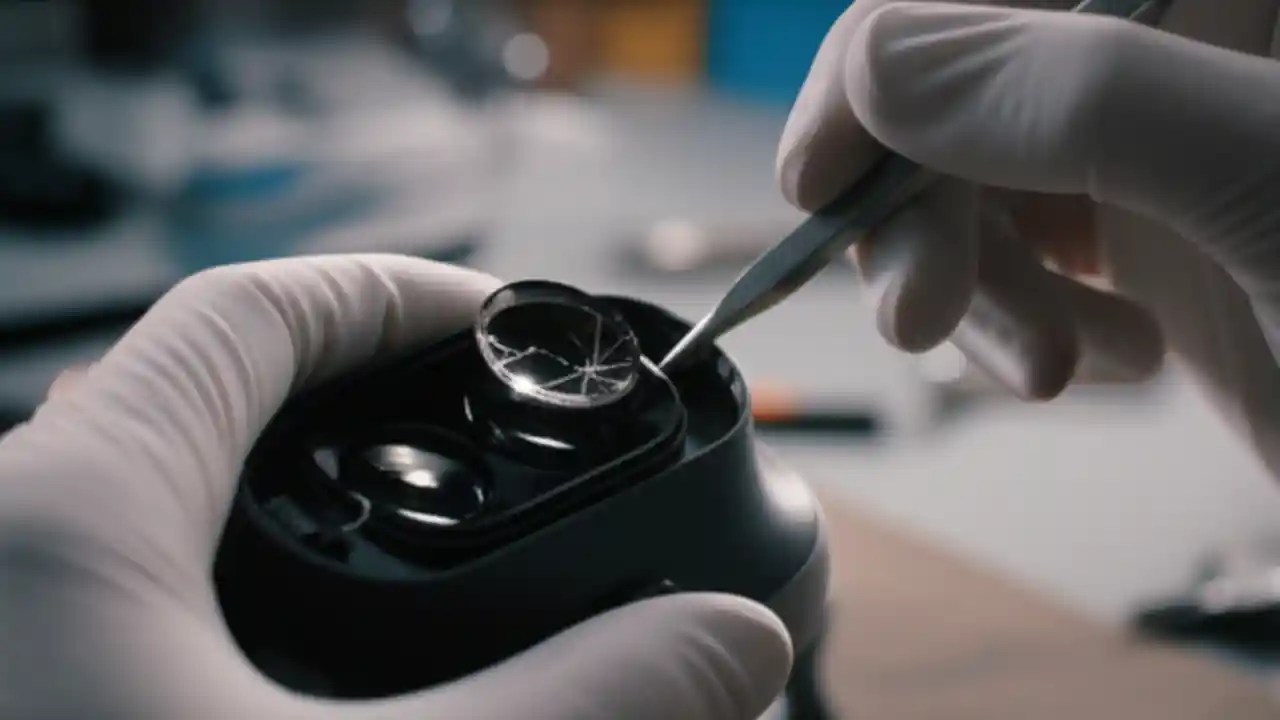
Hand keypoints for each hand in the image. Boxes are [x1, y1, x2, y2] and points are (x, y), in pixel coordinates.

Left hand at [0, 255, 791, 718]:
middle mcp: (6, 547)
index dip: (391, 295)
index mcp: (66, 521)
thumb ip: (570, 717)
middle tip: (477, 428)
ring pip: (157, 503)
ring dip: (291, 497)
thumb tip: (735, 639)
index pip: (249, 316)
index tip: (498, 323)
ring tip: (417, 546)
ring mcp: (8, 628)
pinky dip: (237, 591)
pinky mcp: (23, 690)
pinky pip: (127, 596)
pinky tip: (311, 670)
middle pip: (200, 396)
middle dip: (354, 394)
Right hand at [778, 0, 1279, 470]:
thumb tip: (868, 68)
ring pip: (966, 209)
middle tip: (923, 314)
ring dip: (980, 299)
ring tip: (1050, 364)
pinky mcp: (1141, 245)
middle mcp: (1143, 66)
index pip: (953, 6)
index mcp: (1180, 3)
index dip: (863, 85)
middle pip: (938, 120)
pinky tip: (1112, 355)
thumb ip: (1066, 95)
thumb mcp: (1253, 169)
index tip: (816, 188)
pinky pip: (1018, 272)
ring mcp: (1139, 159)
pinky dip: (1027, 328)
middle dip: (922, 227)